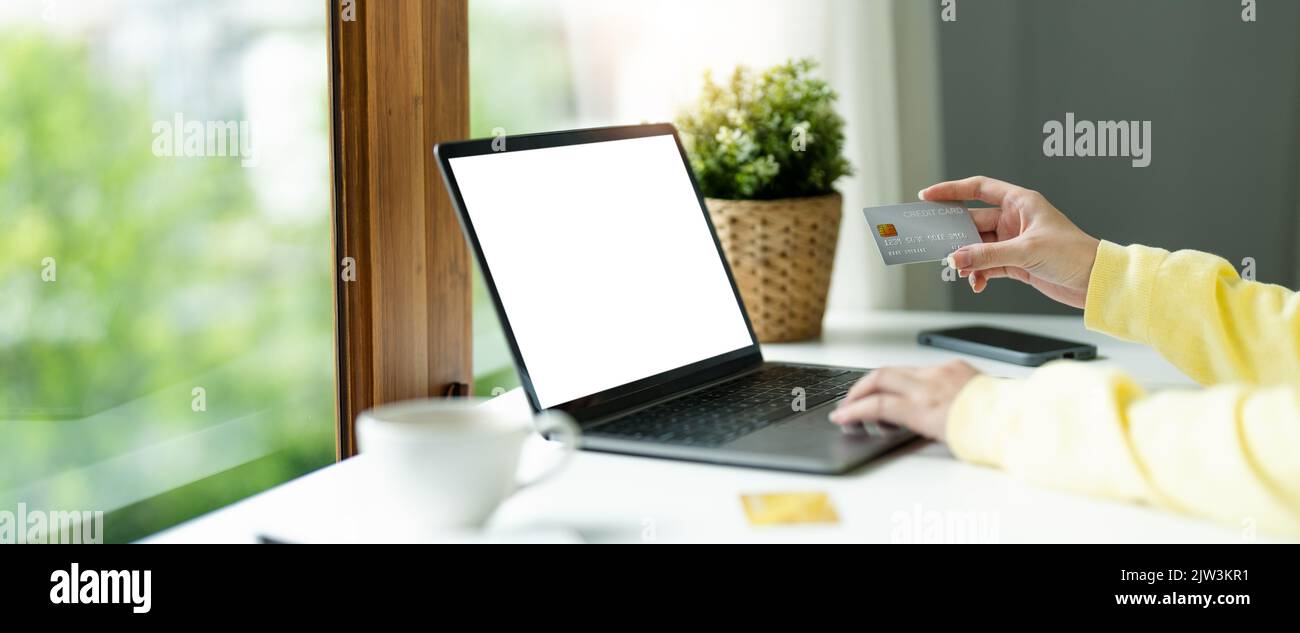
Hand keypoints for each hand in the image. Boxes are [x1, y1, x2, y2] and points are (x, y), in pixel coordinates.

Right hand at [828, 360, 979, 440]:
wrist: (1017, 418)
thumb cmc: (984, 435)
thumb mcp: (940, 439)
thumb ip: (914, 424)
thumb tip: (892, 421)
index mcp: (927, 409)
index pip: (878, 405)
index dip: (853, 411)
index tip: (841, 417)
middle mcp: (931, 386)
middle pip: (880, 377)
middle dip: (858, 389)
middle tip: (849, 401)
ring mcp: (942, 372)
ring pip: (899, 370)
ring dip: (881, 382)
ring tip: (874, 396)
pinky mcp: (954, 365)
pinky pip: (922, 368)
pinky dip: (909, 378)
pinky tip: (910, 390)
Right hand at [920, 176, 1100, 308]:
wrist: (1094, 281)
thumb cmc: (1073, 254)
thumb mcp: (1026, 251)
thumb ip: (987, 255)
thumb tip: (956, 258)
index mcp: (1020, 202)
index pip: (978, 188)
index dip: (951, 190)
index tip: (928, 196)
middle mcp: (1014, 219)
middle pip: (973, 220)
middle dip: (955, 234)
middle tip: (934, 242)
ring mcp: (1013, 241)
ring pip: (977, 246)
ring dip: (967, 258)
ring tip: (959, 269)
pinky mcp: (1015, 262)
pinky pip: (986, 264)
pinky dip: (979, 273)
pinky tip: (977, 283)